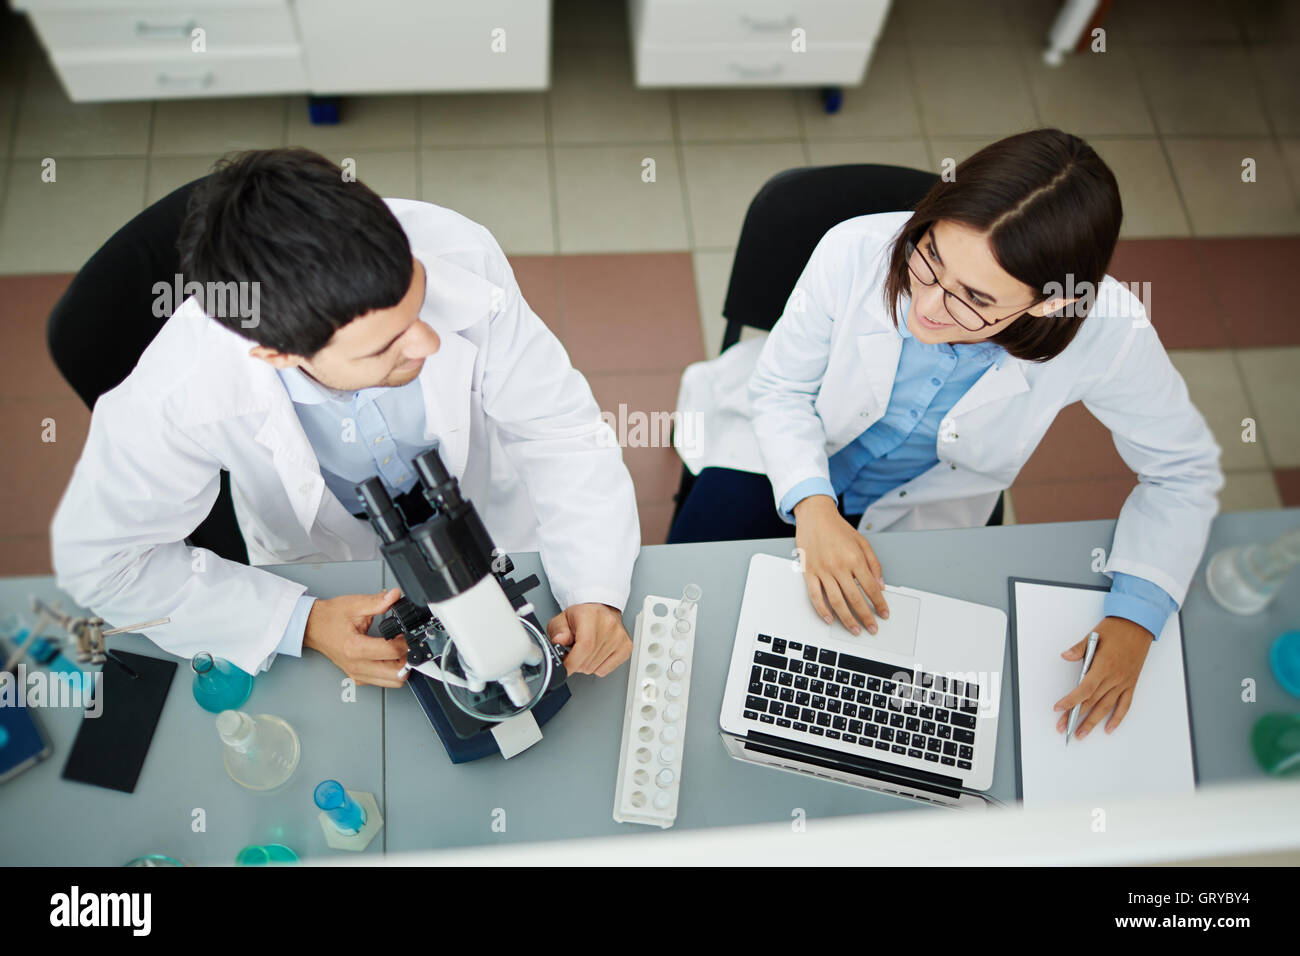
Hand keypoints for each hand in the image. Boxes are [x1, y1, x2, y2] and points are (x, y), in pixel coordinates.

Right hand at [303, 587, 409, 687]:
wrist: (313, 627)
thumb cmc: (330, 617)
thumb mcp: (355, 605)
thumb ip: (378, 602)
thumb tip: (394, 596)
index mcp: (356, 648)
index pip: (392, 652)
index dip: (405, 642)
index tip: (406, 633)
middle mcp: (357, 665)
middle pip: (396, 675)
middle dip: (407, 658)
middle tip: (405, 644)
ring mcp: (357, 674)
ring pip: (392, 682)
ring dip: (401, 668)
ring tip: (397, 650)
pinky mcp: (358, 677)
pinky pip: (381, 682)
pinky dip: (391, 672)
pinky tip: (388, 656)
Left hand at [547, 603, 631, 676]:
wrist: (602, 610)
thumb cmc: (582, 615)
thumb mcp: (562, 619)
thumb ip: (557, 630)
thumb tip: (559, 641)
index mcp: (591, 615)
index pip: (585, 646)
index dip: (572, 662)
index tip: (565, 667)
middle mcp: (609, 625)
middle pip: (588, 661)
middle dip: (575, 663)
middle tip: (573, 652)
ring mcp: (620, 637)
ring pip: (595, 668)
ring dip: (585, 665)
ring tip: (585, 650)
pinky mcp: (626, 647)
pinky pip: (605, 670)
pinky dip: (596, 667)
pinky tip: (595, 654)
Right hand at [793, 495, 889, 634]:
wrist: (815, 516)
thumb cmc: (838, 528)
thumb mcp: (862, 542)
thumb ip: (873, 564)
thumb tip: (880, 585)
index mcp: (854, 558)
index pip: (871, 588)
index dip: (879, 603)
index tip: (884, 613)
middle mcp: (839, 566)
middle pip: (855, 598)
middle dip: (866, 617)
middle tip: (872, 628)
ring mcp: (822, 570)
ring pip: (836, 601)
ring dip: (847, 619)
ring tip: (854, 629)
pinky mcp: (809, 572)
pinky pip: (815, 595)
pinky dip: (822, 610)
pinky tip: (830, 619)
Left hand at [1053, 616, 1152, 739]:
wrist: (1139, 625)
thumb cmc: (1116, 629)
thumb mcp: (1094, 635)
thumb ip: (1079, 649)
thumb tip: (1065, 656)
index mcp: (1103, 666)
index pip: (1084, 689)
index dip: (1071, 701)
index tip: (1058, 709)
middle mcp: (1114, 677)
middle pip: (1092, 701)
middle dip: (1075, 716)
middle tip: (1062, 727)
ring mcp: (1123, 682)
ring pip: (1107, 707)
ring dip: (1093, 722)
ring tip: (1081, 734)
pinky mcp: (1131, 683)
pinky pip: (1125, 705)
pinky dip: (1117, 718)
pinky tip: (1109, 728)